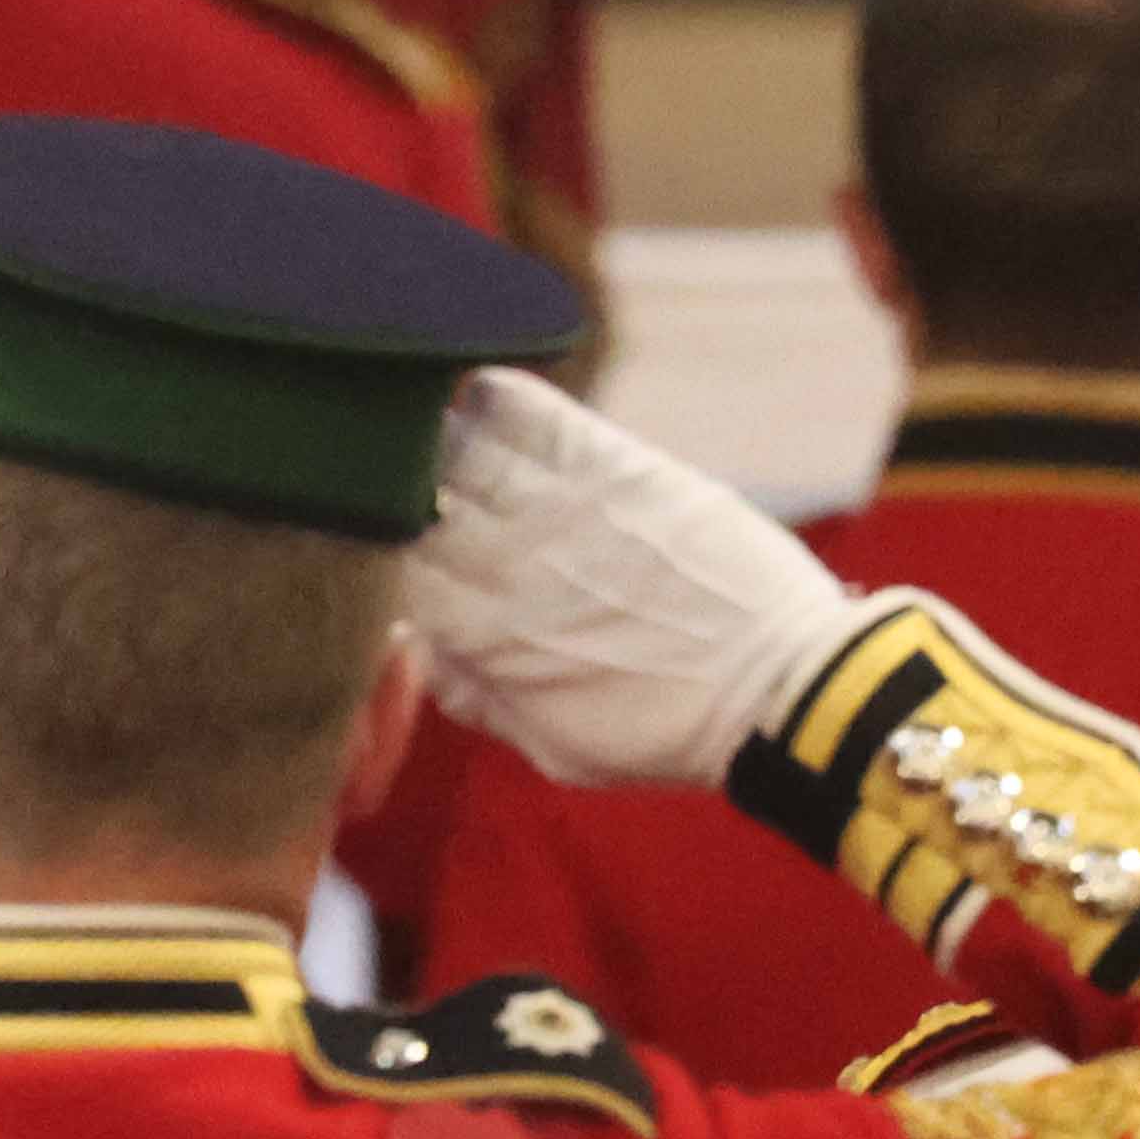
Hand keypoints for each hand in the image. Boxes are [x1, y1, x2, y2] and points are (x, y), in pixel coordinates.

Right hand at [405, 368, 869, 788]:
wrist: (781, 690)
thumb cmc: (668, 732)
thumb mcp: (559, 750)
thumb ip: (478, 700)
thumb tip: (418, 652)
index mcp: (484, 639)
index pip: (382, 572)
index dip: (361, 549)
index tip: (358, 534)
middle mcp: (508, 565)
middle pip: (402, 499)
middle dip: (379, 481)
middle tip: (373, 468)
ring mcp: (560, 510)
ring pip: (450, 444)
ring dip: (423, 430)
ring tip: (414, 421)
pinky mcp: (615, 465)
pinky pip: (527, 409)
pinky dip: (489, 392)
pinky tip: (474, 388)